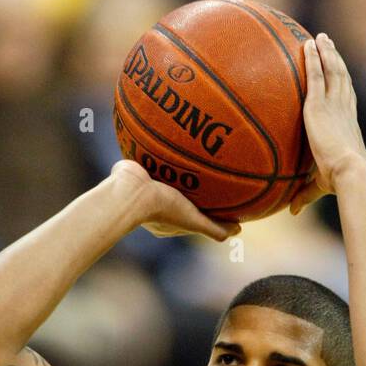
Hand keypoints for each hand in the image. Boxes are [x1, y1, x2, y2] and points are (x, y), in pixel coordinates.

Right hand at [109, 160, 239, 240]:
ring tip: (196, 149)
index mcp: (165, 221)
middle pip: (179, 194)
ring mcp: (143, 186)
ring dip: (179, 165)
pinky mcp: (136, 168)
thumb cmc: (161, 207)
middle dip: (193, 186)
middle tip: (210, 173)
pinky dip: (165, 148)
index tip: (220, 199)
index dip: (205, 209)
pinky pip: (154, 156)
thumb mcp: (193, 220)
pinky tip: (179, 136)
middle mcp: (153, 205)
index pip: (191, 215)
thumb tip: (238, 229)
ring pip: (167, 174)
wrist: (128, 189)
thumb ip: (214, 228)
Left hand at [290, 33, 365, 214]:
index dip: (342, 84)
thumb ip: (304, 194)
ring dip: (327, 52)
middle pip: (341, 78)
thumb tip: (292, 211)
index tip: (337, 72)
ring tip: (321, 38)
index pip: (345, 100)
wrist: (350, 173)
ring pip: (333, 71)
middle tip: (328, 44)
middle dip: (336, 60)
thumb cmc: (339, 183)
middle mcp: (344, 110)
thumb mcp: (319, 186)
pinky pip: (317, 75)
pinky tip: (308, 44)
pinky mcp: (321, 104)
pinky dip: (314, 58)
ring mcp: (334, 105)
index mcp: (348, 125)